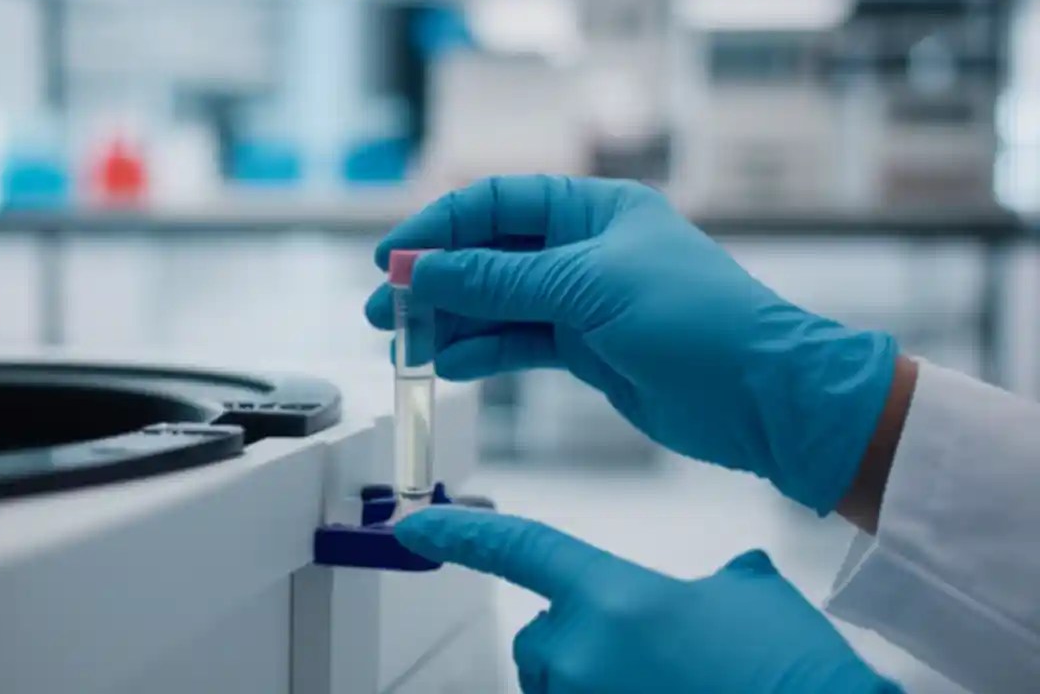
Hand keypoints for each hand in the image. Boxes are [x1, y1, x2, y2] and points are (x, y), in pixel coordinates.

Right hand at [365, 176, 898, 513]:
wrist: (761, 397)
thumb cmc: (694, 321)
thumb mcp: (586, 289)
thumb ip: (498, 280)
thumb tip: (421, 269)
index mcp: (594, 210)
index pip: (496, 205)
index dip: (438, 229)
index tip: (390, 259)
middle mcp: (585, 249)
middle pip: (489, 257)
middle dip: (435, 282)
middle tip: (383, 313)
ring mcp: (584, 301)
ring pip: (499, 305)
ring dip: (450, 322)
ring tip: (403, 346)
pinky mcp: (587, 349)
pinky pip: (520, 343)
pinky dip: (483, 352)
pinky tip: (447, 364)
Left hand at [396, 507, 900, 693]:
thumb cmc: (794, 674)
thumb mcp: (753, 598)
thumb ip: (713, 584)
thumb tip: (719, 588)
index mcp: (615, 597)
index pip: (520, 548)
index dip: (461, 535)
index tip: (413, 530)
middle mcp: (584, 653)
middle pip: (541, 640)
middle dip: (580, 646)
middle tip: (652, 661)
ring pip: (561, 688)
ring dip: (599, 687)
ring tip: (672, 687)